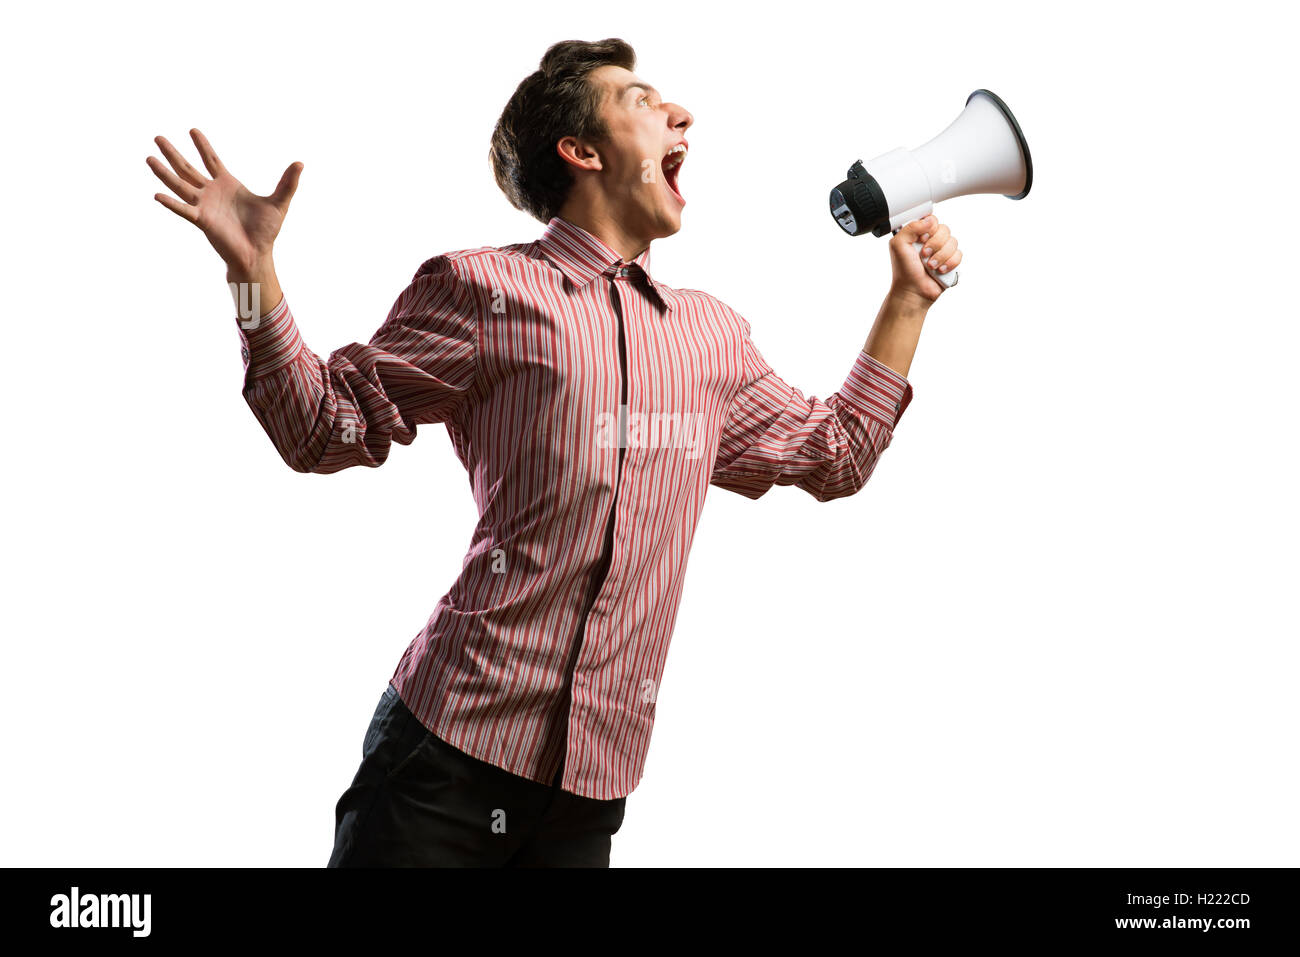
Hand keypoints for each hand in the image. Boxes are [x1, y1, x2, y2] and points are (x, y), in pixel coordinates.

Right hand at [148, 128, 302, 276]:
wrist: (258, 253)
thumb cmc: (266, 231)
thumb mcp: (279, 203)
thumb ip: (287, 183)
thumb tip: (300, 164)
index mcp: (228, 185)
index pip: (212, 160)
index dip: (202, 146)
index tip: (192, 130)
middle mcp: (212, 193)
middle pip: (188, 168)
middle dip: (173, 153)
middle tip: (157, 137)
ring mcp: (204, 206)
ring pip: (180, 185)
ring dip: (164, 172)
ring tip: (148, 157)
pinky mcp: (202, 221)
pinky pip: (183, 210)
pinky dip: (171, 203)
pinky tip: (157, 195)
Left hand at [888, 214, 962, 305]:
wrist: (913, 292)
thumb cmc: (904, 271)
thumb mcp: (898, 245)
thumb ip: (910, 227)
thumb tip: (929, 220)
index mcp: (918, 234)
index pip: (932, 220)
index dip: (929, 229)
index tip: (921, 239)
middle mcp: (930, 241)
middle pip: (944, 229)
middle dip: (935, 244)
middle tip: (924, 254)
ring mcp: (941, 251)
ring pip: (953, 242)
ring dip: (940, 256)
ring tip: (930, 266)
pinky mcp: (950, 261)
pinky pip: (958, 255)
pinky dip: (949, 263)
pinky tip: (939, 271)